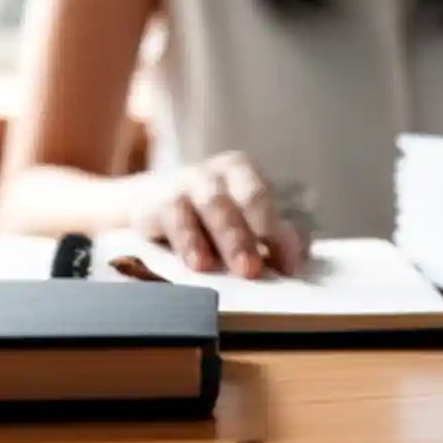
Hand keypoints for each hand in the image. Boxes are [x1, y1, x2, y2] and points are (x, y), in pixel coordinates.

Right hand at [132, 151, 309, 276]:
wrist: (146, 202)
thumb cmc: (205, 217)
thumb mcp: (239, 221)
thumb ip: (271, 237)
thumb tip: (297, 261)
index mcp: (245, 173)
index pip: (274, 205)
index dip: (284, 236)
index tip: (291, 269)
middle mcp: (220, 172)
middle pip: (250, 198)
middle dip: (262, 232)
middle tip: (262, 266)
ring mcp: (190, 183)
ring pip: (216, 206)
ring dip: (232, 238)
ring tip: (242, 269)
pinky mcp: (160, 202)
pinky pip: (178, 220)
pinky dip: (190, 242)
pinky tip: (199, 264)